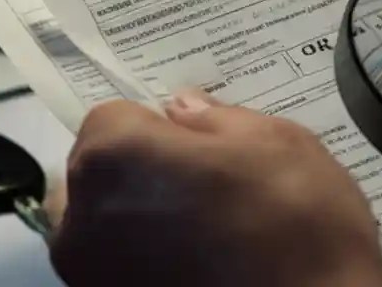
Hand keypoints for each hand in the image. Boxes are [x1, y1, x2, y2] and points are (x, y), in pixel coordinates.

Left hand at [49, 91, 381, 286]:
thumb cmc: (298, 224)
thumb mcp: (276, 143)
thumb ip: (217, 121)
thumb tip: (184, 111)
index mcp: (114, 156)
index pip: (114, 119)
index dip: (159, 128)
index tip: (200, 148)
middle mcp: (83, 217)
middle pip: (98, 174)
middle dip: (141, 173)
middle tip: (208, 190)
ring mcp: (91, 274)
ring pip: (102, 227)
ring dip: (139, 222)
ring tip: (205, 234)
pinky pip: (118, 269)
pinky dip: (146, 264)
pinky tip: (198, 267)